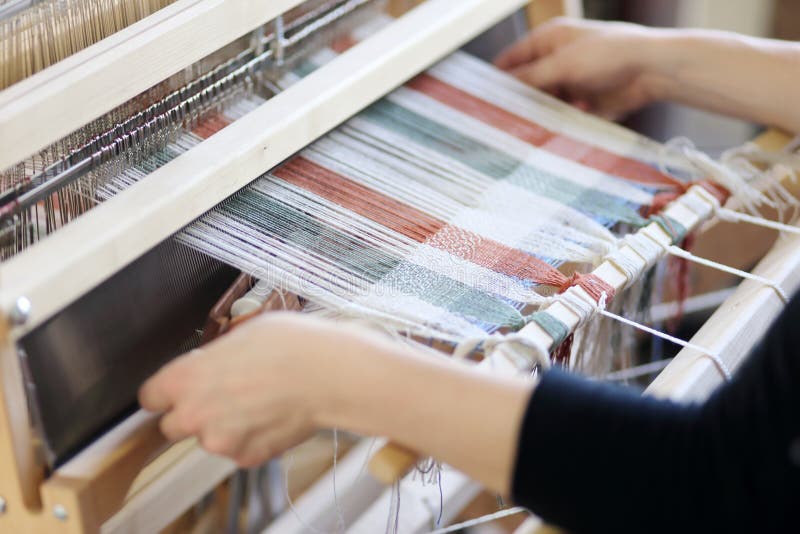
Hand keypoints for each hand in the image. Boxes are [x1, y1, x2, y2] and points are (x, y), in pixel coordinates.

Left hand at [138, 313, 365, 466]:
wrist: (329, 375)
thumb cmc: (291, 346)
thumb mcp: (241, 334)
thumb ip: (213, 358)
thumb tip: (209, 365)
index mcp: (185, 378)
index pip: (150, 397)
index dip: (165, 393)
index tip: (176, 391)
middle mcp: (194, 414)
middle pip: (172, 426)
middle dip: (193, 413)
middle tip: (225, 395)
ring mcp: (220, 440)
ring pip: (211, 438)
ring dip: (226, 426)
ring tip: (260, 401)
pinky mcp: (247, 457)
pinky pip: (240, 450)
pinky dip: (252, 438)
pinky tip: (273, 415)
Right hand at [495, 18, 670, 119]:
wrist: (652, 70)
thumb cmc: (611, 53)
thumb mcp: (564, 64)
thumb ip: (531, 76)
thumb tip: (502, 86)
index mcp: (548, 40)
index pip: (512, 58)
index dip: (497, 77)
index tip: (481, 98)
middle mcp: (556, 61)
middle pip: (526, 84)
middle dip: (519, 101)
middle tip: (504, 119)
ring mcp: (569, 81)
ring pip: (543, 103)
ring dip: (541, 113)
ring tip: (535, 125)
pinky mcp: (582, 101)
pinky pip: (562, 115)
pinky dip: (559, 121)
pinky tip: (561, 124)